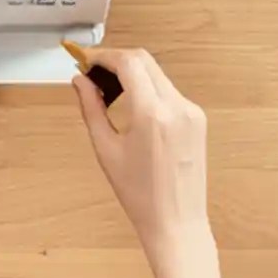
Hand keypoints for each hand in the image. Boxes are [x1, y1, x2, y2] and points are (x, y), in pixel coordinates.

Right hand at [72, 48, 207, 252]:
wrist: (177, 221)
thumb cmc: (140, 194)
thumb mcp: (106, 150)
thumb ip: (91, 109)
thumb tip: (80, 82)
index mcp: (152, 115)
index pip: (129, 63)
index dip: (104, 56)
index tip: (86, 60)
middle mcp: (177, 107)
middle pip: (145, 61)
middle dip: (117, 60)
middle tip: (93, 71)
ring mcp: (191, 112)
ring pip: (157, 74)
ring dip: (133, 73)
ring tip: (109, 90)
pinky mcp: (197, 119)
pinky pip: (168, 91)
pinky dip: (148, 88)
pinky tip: (132, 105)